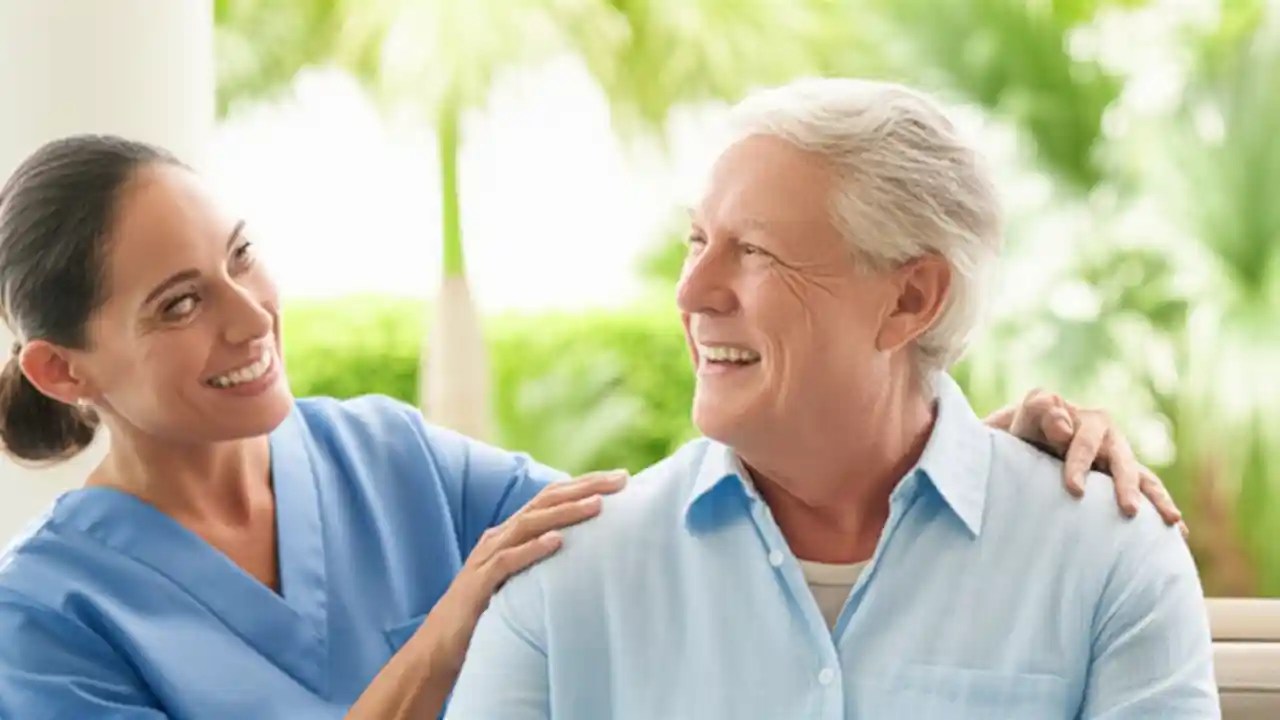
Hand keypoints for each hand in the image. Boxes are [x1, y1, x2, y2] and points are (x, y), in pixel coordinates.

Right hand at [417, 469, 628, 675]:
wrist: (439, 646)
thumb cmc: (486, 613)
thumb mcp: (520, 579)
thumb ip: (543, 561)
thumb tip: (587, 552)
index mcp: (510, 533)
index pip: (551, 498)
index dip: (585, 485)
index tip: (622, 478)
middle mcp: (499, 537)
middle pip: (545, 502)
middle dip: (584, 487)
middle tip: (621, 479)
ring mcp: (487, 558)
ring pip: (529, 525)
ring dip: (565, 513)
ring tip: (596, 506)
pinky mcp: (478, 585)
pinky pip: (507, 562)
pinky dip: (532, 550)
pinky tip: (557, 542)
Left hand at [986, 390, 1185, 534]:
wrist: (1037, 437)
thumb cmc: (1031, 428)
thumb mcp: (1030, 416)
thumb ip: (1041, 412)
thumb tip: (1065, 427)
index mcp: (1090, 420)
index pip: (1084, 444)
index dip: (1079, 465)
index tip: (1075, 490)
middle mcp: (1112, 439)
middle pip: (1122, 462)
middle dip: (1126, 486)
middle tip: (1129, 511)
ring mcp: (1122, 459)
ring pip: (1144, 478)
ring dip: (1158, 499)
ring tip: (1172, 521)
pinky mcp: (1126, 478)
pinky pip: (1149, 493)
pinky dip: (1163, 509)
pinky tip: (1181, 533)